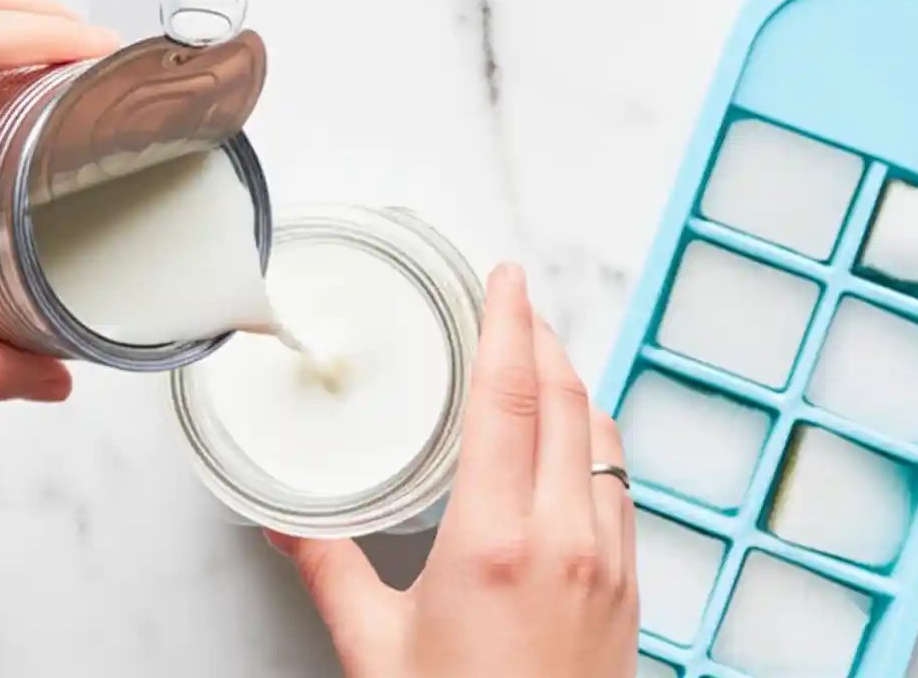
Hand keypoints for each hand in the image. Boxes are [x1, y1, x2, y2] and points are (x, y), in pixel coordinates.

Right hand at [267, 265, 638, 677]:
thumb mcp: (377, 648)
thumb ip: (330, 572)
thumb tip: (285, 526)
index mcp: (495, 541)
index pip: (510, 396)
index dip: (509, 321)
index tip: (504, 276)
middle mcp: (567, 537)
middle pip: (566, 398)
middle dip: (541, 337)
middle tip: (512, 305)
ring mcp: (610, 559)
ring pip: (602, 434)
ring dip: (573, 385)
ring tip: (538, 363)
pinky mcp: (631, 585)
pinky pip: (620, 482)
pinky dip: (593, 440)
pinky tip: (567, 445)